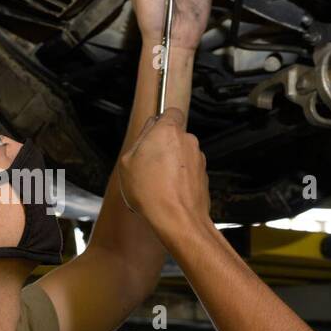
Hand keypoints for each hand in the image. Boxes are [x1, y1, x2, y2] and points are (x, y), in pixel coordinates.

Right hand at [117, 107, 211, 227]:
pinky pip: (187, 171)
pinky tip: (166, 191)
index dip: (160, 121)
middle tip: (147, 162)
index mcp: (168, 131)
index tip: (151, 131)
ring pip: (181, 155)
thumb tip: (147, 130)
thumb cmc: (152, 192)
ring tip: (156, 182)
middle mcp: (187, 141)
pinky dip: (179, 178)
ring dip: (171, 164)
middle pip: (174, 135)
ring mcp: (197, 159)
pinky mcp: (203, 176)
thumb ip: (139, 139)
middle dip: (162, 146)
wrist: (177, 219)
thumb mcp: (127, 162)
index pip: (170, 111)